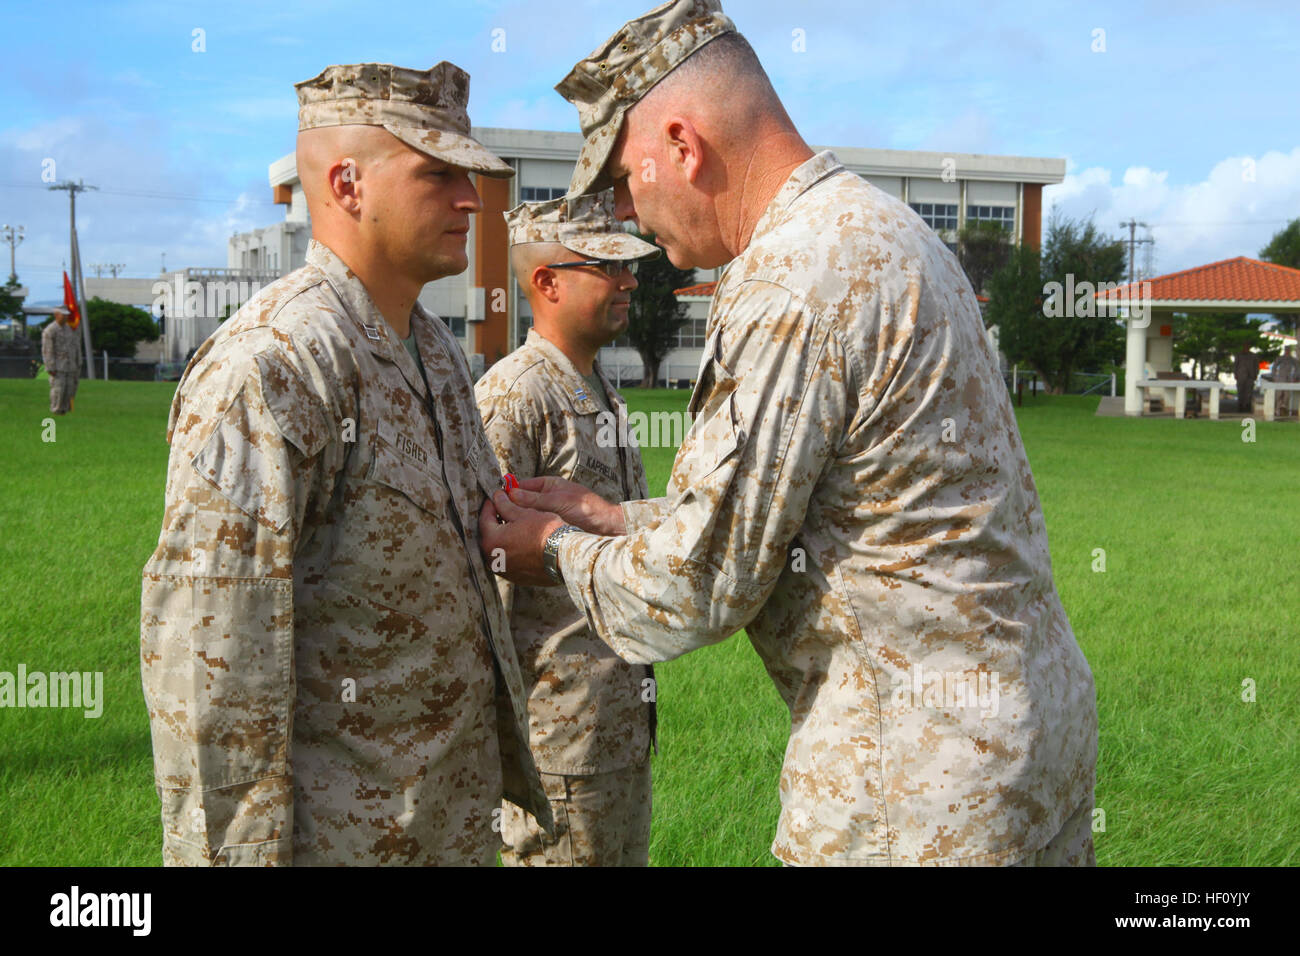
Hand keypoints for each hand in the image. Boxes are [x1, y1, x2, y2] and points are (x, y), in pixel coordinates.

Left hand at [479, 490, 564, 585]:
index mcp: (491, 541)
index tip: (498, 497)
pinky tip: (525, 542)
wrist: (564, 557)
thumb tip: (498, 497)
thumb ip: (506, 505)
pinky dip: (513, 550)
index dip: (491, 505)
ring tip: (517, 526)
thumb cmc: (545, 533)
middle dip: (496, 522)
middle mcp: (493, 559)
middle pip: (490, 535)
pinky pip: (510, 560)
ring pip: (499, 549)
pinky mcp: (517, 578)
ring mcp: (504, 571)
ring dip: (505, 537)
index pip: (484, 518)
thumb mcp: (524, 513)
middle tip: (506, 510)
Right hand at [506, 476, 625, 535]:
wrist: (604, 529)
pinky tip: (514, 538)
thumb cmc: (586, 509)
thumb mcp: (558, 501)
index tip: (494, 499)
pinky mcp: (548, 530)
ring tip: (500, 528)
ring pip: (525, 517)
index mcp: (548, 486)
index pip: (522, 486)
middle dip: (509, 509)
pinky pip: (532, 530)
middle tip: (493, 517)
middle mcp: (545, 499)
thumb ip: (534, 499)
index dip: (508, 492)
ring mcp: (546, 515)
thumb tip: (510, 494)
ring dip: (515, 522)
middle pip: (521, 503)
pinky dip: (524, 532)